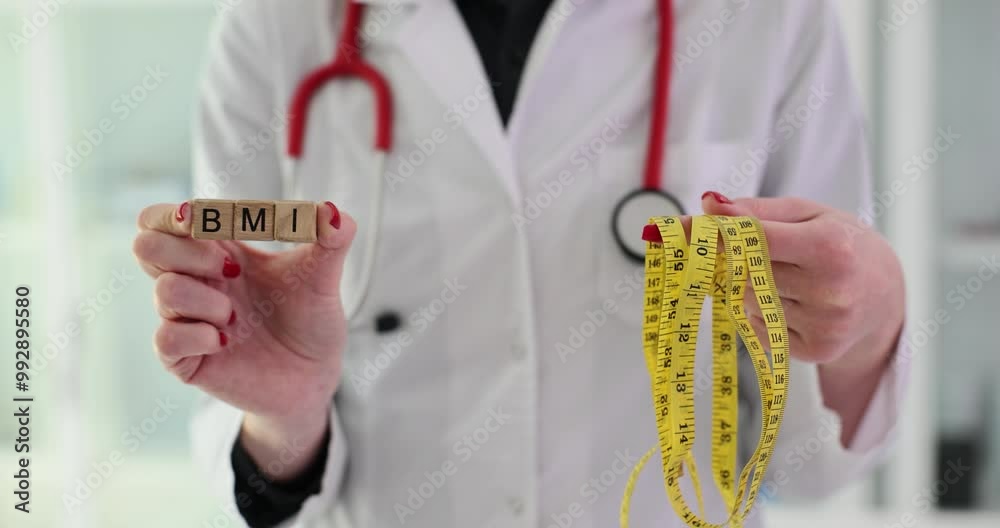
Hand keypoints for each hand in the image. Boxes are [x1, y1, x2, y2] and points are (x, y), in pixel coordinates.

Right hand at [132, 201, 355, 473]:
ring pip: (164, 291)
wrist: (314, 375)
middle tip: (230, 269)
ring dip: (208, 300)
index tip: (203, 220)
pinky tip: (224, 341)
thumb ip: (331, 238)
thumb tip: (335, 212)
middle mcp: (196, 281)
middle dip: (187, 251)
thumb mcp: (324, 275)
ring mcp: (186, 320)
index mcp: (220, 250)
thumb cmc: (311, 319)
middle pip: (146, 244)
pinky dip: (198, 336)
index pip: (167, 218)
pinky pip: (166, 339)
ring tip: (238, 317)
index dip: (175, 213)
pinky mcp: (186, 359)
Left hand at [701, 192, 903, 443]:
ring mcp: (823, 325)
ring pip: (747, 301)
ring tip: (781, 275)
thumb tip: (708, 205)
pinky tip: (789, 301)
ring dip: (746, 286)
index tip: (680, 228)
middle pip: (746, 273)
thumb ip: (756, 211)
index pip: (757, 240)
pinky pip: (758, 327)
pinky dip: (760, 312)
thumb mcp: (808, 214)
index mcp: (831, 247)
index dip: (715, 234)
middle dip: (730, 260)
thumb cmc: (841, 244)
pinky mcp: (814, 351)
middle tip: (731, 247)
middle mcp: (830, 290)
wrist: (885, 295)